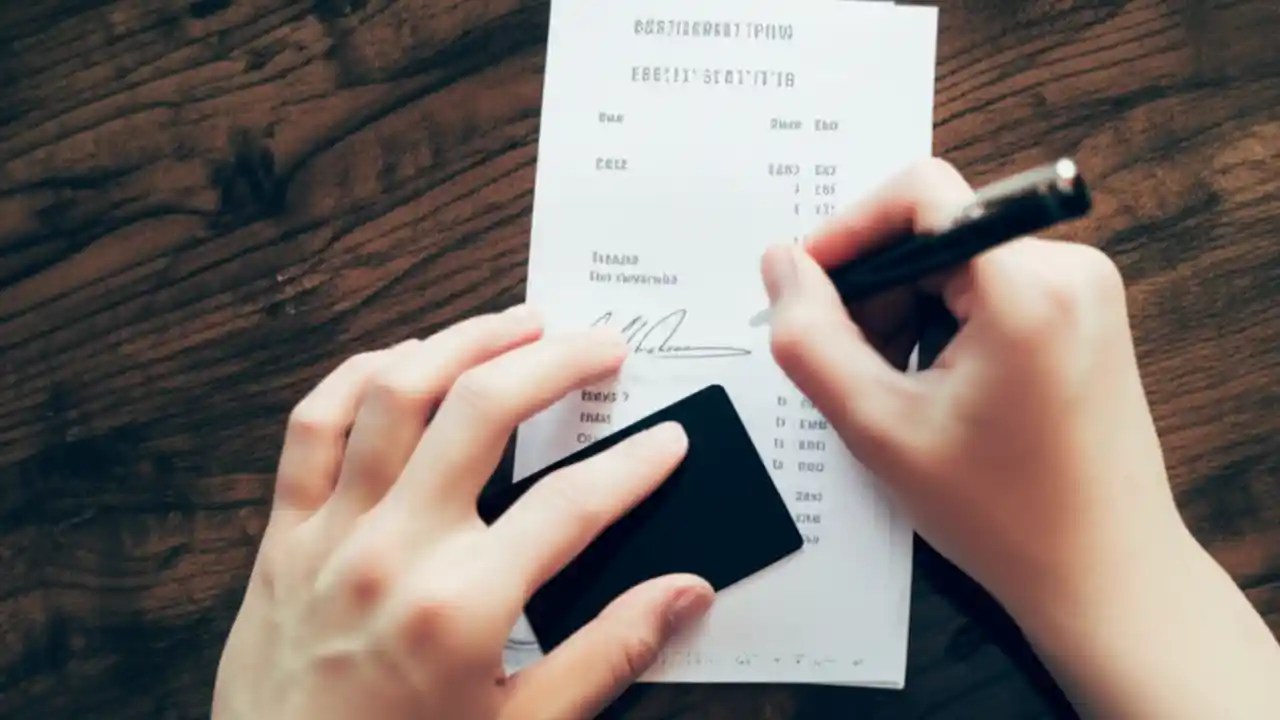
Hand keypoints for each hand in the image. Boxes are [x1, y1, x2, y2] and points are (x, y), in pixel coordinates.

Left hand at [212, 307, 713, 719]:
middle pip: (482, 410)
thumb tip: (684, 595)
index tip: (668, 440)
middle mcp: (394, 549)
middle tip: (601, 344)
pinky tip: (404, 358)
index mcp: (462, 606)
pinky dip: (358, 375)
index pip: (572, 504)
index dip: (634, 464)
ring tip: (518, 323)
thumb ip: (608, 655)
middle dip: (555, 360)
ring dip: (462, 342)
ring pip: (395, 392)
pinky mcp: (283, 534)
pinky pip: (311, 424)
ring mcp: (331, 532)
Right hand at [760, 158, 1278, 716]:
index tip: (807, 284)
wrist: (1103, 573)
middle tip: (846, 360)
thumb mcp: (879, 427)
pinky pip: (991, 284)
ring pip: (958, 259)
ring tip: (894, 385)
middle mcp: (1070, 269)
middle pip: (935, 228)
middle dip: (874, 284)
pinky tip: (935, 385)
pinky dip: (944, 320)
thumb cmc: (1005, 513)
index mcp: (1028, 287)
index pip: (920, 193)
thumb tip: (781, 265)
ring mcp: (1086, 291)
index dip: (848, 229)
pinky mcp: (1086, 313)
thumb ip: (811, 339)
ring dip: (906, 307)